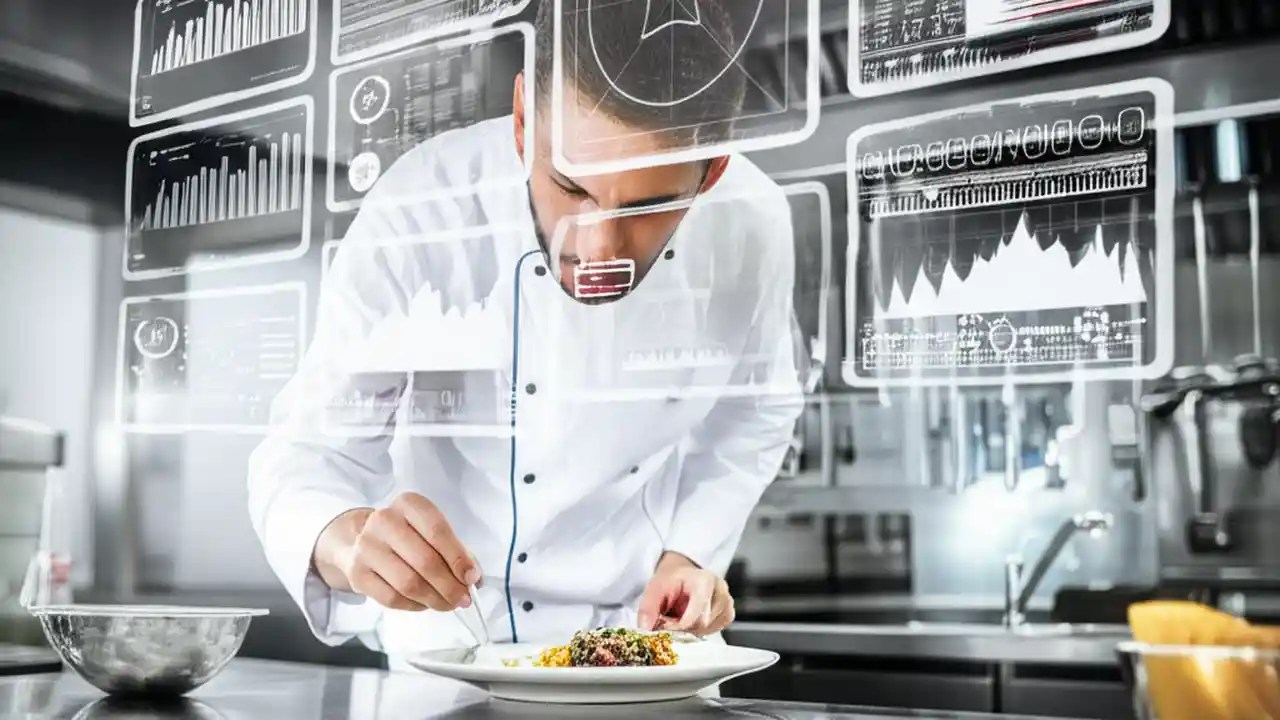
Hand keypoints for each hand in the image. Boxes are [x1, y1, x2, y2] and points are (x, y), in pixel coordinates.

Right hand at [312, 492, 479, 611]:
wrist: (359, 540)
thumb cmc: (408, 536)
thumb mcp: (432, 532)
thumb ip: (456, 552)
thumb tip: (474, 580)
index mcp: (409, 504)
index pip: (437, 530)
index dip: (457, 557)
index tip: (472, 578)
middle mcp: (384, 520)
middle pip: (424, 560)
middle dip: (449, 585)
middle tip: (463, 599)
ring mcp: (366, 547)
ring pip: (408, 583)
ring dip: (434, 599)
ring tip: (448, 605)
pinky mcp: (357, 574)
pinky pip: (392, 598)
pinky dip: (414, 606)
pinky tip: (425, 604)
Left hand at [637, 552, 734, 635]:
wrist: (682, 575)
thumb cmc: (670, 581)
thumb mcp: (654, 589)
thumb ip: (648, 608)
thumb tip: (645, 628)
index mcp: (705, 581)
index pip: (695, 617)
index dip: (676, 628)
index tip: (663, 627)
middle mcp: (721, 591)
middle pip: (702, 625)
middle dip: (682, 629)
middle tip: (669, 621)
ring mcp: (727, 603)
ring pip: (707, 631)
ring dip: (689, 631)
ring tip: (679, 616)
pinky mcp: (728, 614)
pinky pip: (712, 631)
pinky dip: (698, 631)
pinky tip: (690, 619)